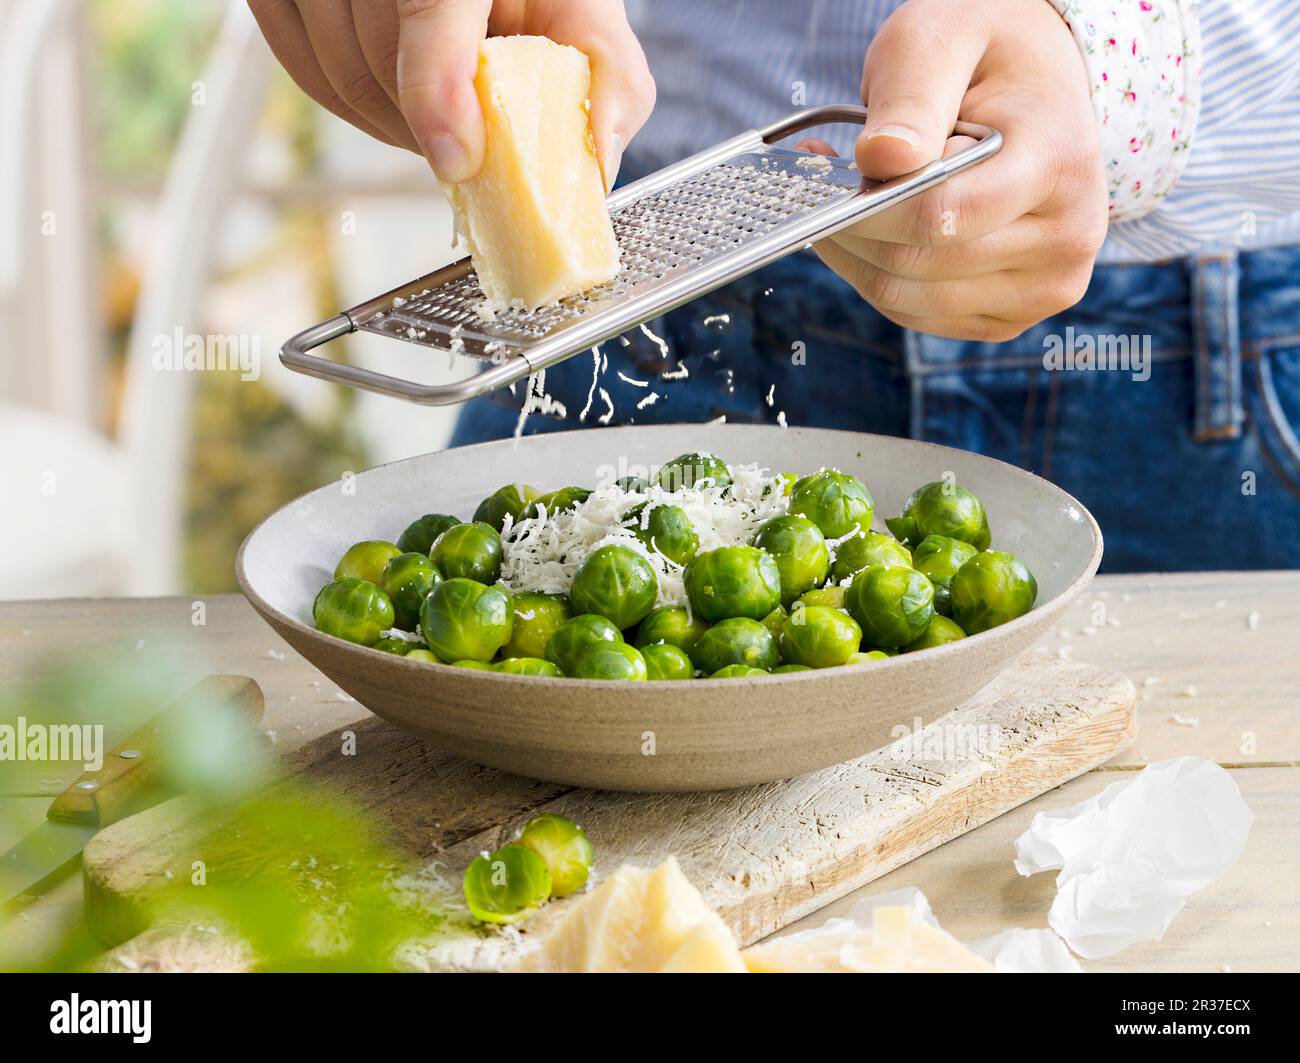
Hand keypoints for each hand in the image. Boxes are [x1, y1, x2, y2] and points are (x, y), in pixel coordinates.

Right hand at [248, 0, 654, 187]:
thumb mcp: (584, 11)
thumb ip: (611, 77)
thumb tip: (598, 164)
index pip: (428, 9)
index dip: (435, 92)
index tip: (457, 162)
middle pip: (379, 58)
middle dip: (429, 128)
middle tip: (472, 148)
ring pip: (338, 72)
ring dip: (394, 125)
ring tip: (443, 120)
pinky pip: (302, 67)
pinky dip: (351, 106)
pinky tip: (397, 101)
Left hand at [807, 0, 1107, 340]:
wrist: (1040, 83)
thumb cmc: (989, 54)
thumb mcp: (944, 39)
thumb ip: (912, 98)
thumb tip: (881, 159)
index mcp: (1060, 165)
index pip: (941, 217)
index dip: (867, 207)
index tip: (827, 170)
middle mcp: (1067, 237)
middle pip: (919, 264)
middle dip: (855, 226)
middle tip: (829, 178)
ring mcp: (1044, 285)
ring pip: (908, 299)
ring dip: (858, 254)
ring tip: (856, 195)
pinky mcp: (1011, 315)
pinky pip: (916, 314)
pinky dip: (878, 276)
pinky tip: (876, 229)